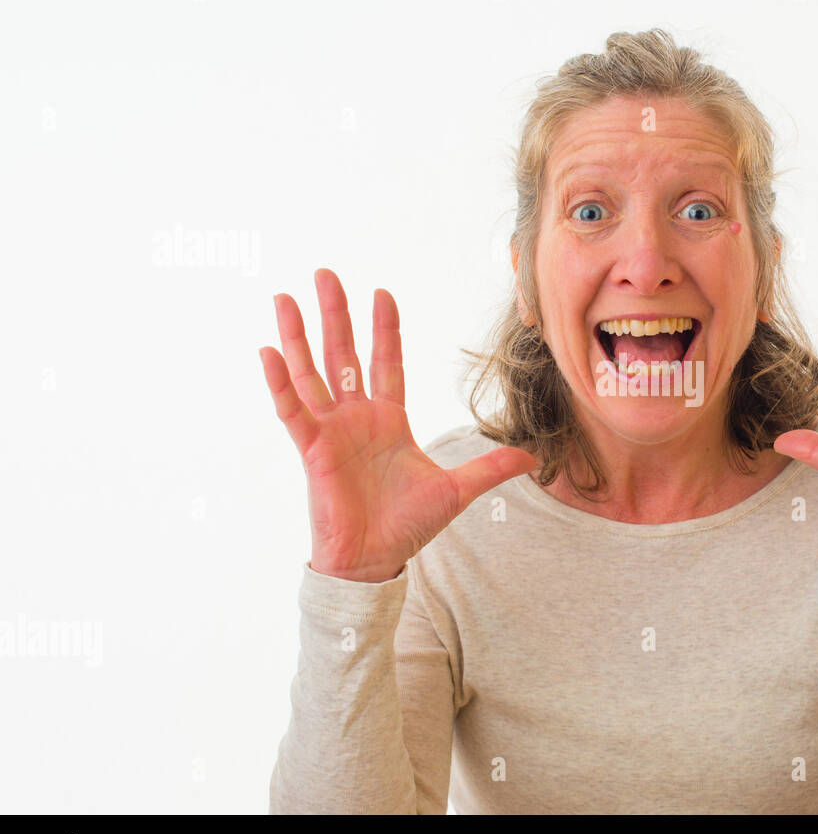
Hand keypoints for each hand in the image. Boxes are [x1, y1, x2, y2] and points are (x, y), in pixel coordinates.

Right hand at [259, 269, 535, 581]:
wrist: (375, 560)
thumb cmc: (407, 526)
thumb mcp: (457, 490)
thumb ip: (491, 468)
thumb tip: (533, 458)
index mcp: (389, 420)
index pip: (386, 362)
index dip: (384, 328)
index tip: (381, 293)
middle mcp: (356, 418)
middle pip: (344, 354)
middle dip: (336, 314)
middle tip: (326, 273)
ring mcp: (331, 431)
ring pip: (311, 372)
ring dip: (298, 335)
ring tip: (284, 298)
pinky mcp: (312, 449)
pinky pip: (292, 409)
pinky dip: (280, 381)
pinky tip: (269, 350)